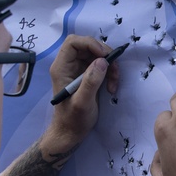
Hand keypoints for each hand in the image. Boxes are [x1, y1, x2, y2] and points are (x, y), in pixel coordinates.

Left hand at [43, 35, 119, 157]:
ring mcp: (78, 70)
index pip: (73, 42)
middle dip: (104, 55)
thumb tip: (102, 61)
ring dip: (110, 66)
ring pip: (97, 56)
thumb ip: (91, 81)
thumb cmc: (73, 120)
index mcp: (61, 68)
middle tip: (114, 68)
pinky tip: (111, 87)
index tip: (104, 55)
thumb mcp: (83, 102)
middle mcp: (69, 65)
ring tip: (114, 83)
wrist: (70, 133)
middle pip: (87, 46)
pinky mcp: (87, 76)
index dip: (90, 43)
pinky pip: (101, 66)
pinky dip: (109, 73)